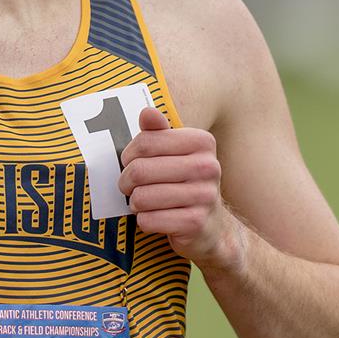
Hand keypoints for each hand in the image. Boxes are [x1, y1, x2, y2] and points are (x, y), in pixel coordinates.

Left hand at [117, 107, 240, 268]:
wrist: (212, 225)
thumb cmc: (184, 182)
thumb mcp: (174, 153)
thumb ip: (158, 132)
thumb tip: (147, 112)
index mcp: (202, 142)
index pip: (145, 141)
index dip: (129, 155)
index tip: (131, 162)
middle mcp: (208, 167)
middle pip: (139, 170)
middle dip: (126, 182)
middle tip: (130, 187)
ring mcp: (204, 196)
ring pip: (141, 197)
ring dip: (135, 203)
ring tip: (143, 203)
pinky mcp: (196, 223)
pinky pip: (149, 220)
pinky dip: (144, 221)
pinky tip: (155, 218)